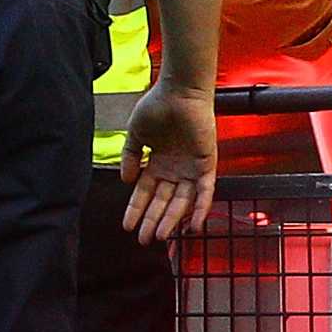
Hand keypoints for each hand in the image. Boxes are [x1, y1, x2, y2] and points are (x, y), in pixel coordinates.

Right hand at [116, 83, 216, 243]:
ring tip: (159, 235)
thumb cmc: (158, 106)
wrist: (180, 91)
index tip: (127, 226)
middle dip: (152, 220)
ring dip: (172, 219)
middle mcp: (175, 170)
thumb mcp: (136, 133)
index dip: (136, 209)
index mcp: (158, 163)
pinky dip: (201, 208)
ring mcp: (191, 169)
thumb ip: (130, 156)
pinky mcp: (206, 165)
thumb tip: (125, 181)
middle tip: (143, 239)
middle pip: (163, 202)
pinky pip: (205, 192)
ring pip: (182, 201)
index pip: (146, 192)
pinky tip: (193, 225)